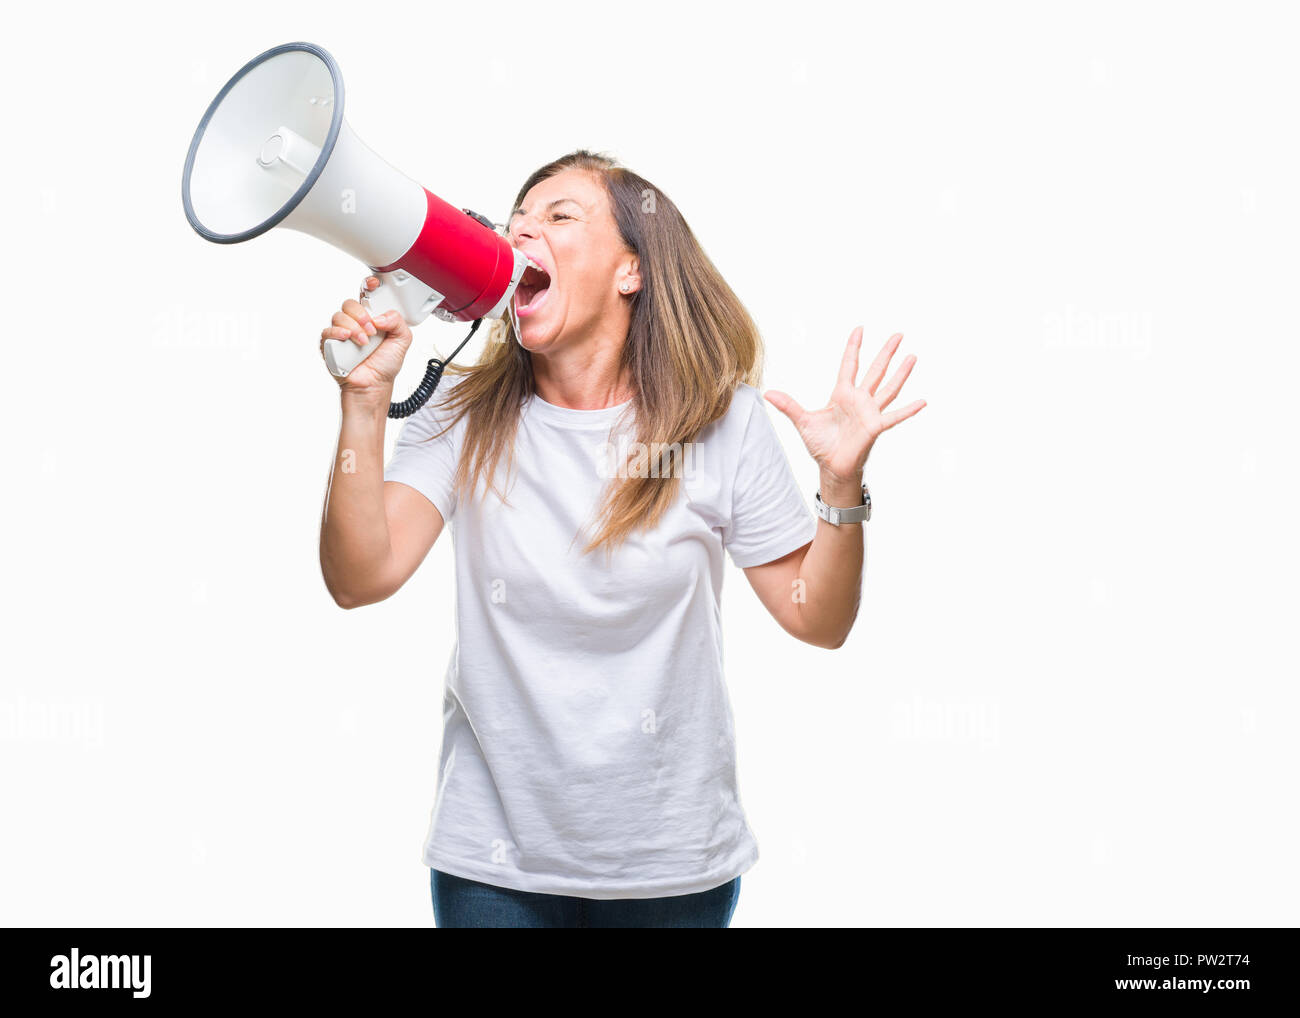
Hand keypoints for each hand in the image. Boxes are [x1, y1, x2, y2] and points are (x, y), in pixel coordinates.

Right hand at [319, 276, 415, 396]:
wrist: (374, 386)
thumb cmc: (385, 364)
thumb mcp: (402, 340)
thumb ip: (398, 322)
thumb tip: (380, 316)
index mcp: (372, 317)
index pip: (366, 295)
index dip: (368, 285)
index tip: (374, 284)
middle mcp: (355, 322)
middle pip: (350, 303)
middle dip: (362, 314)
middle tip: (372, 330)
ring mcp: (342, 332)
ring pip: (339, 315)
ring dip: (354, 327)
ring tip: (364, 342)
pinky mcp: (331, 344)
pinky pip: (327, 331)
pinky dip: (337, 332)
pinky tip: (347, 337)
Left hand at [765, 328, 925, 483]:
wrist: (831, 467)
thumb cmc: (821, 445)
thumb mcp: (803, 421)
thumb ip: (788, 406)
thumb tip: (768, 394)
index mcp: (842, 394)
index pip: (849, 365)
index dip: (854, 347)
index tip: (860, 328)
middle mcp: (859, 400)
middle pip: (875, 371)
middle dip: (886, 353)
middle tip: (898, 334)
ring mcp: (870, 412)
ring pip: (888, 388)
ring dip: (900, 373)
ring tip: (912, 356)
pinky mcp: (875, 427)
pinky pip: (894, 417)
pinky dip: (908, 410)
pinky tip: (922, 401)